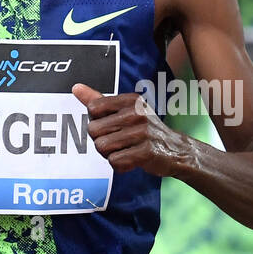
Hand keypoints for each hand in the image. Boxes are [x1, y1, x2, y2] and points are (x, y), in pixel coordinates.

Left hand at [72, 84, 187, 177]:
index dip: (97, 122)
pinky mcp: (147, 152)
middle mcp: (137, 113)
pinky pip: (115, 162)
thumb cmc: (144, 129)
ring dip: (110, 154)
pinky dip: (120, 166)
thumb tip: (76, 87)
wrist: (176, 150)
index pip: (93, 109)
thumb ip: (98, 100)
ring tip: (127, 150)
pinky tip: (133, 160)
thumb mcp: (125, 110)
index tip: (113, 126)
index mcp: (130, 100)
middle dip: (102, 141)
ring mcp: (143, 132)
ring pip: (102, 147)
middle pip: (93, 131)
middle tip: (120, 142)